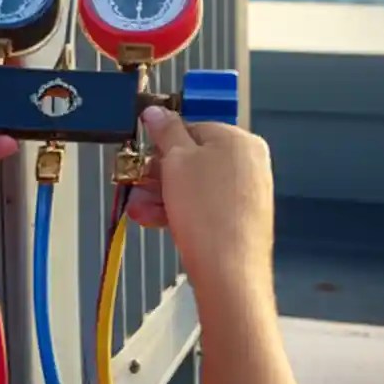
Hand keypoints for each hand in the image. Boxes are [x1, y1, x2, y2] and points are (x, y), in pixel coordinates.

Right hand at [126, 107, 274, 291]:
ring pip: (194, 185)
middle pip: (192, 158)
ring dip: (162, 195)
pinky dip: (178, 210)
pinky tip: (155, 219)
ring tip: (139, 208)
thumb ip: (164, 131)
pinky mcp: (237, 219)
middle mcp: (247, 163)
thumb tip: (156, 111)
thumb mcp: (176, 161)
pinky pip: (203, 206)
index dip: (162, 142)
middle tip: (136, 183)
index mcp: (239, 140)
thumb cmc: (208, 214)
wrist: (228, 271)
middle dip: (158, 174)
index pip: (193, 127)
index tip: (141, 154)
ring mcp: (244, 193)